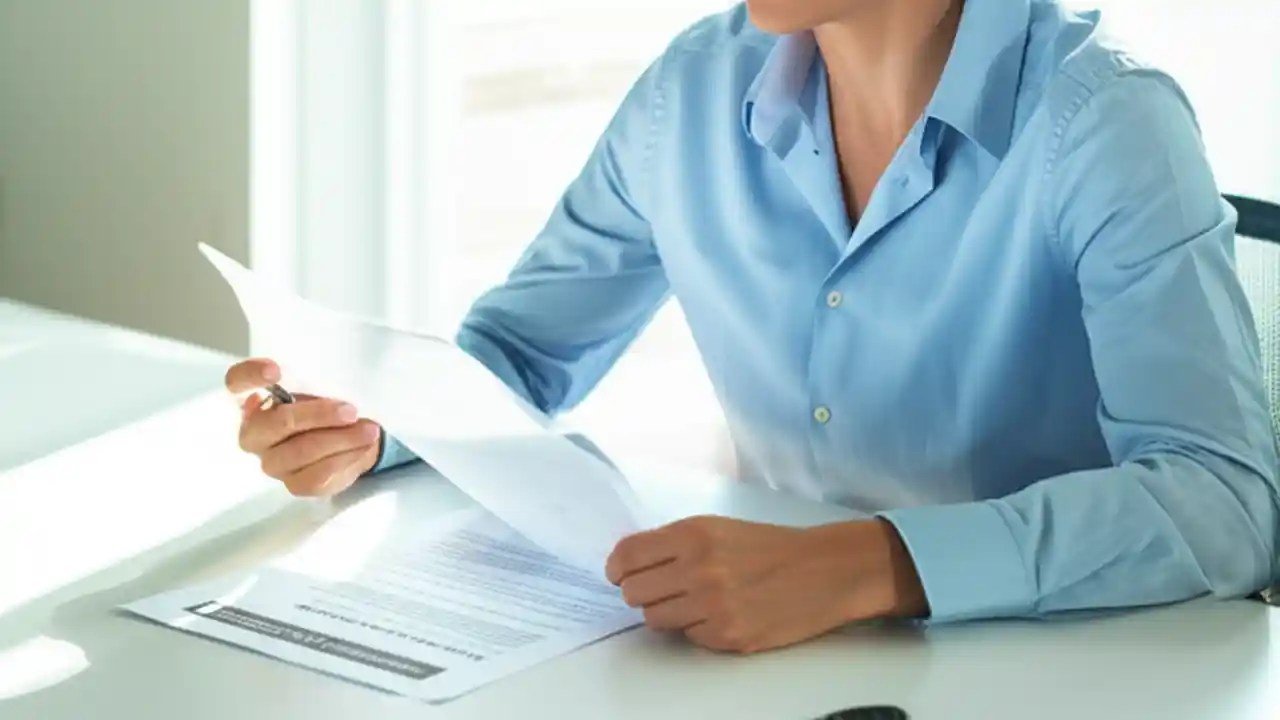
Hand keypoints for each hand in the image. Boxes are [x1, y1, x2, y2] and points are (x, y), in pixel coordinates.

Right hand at [224, 358, 381, 496]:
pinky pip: (319, 475)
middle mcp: (255, 432)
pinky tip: (364, 447)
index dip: (250, 376)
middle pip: (278, 422)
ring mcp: (271, 462)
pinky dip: (347, 458)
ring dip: (342, 438)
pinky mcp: (293, 484)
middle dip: (319, 415)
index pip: (237, 382)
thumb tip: (338, 372)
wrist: (349, 441)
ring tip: (370, 430)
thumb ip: (318, 380)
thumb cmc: (328, 407)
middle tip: (351, 410)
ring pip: (302, 451)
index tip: (275, 371)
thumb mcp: (323, 387)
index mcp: (254, 398)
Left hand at [605, 516, 926, 653]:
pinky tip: (722, 613)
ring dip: (668, 612)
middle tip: (663, 588)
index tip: (619, 574)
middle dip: (643, 592)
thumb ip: (673, 543)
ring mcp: (713, 606)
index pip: (627, 556)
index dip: (617, 568)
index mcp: (693, 535)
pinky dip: (698, 628)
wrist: (823, 572)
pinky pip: (688, 637)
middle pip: (634, 592)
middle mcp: (699, 569)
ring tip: (695, 600)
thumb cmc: (769, 547)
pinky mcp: (728, 636)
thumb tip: (628, 563)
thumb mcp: (717, 528)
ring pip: (655, 619)